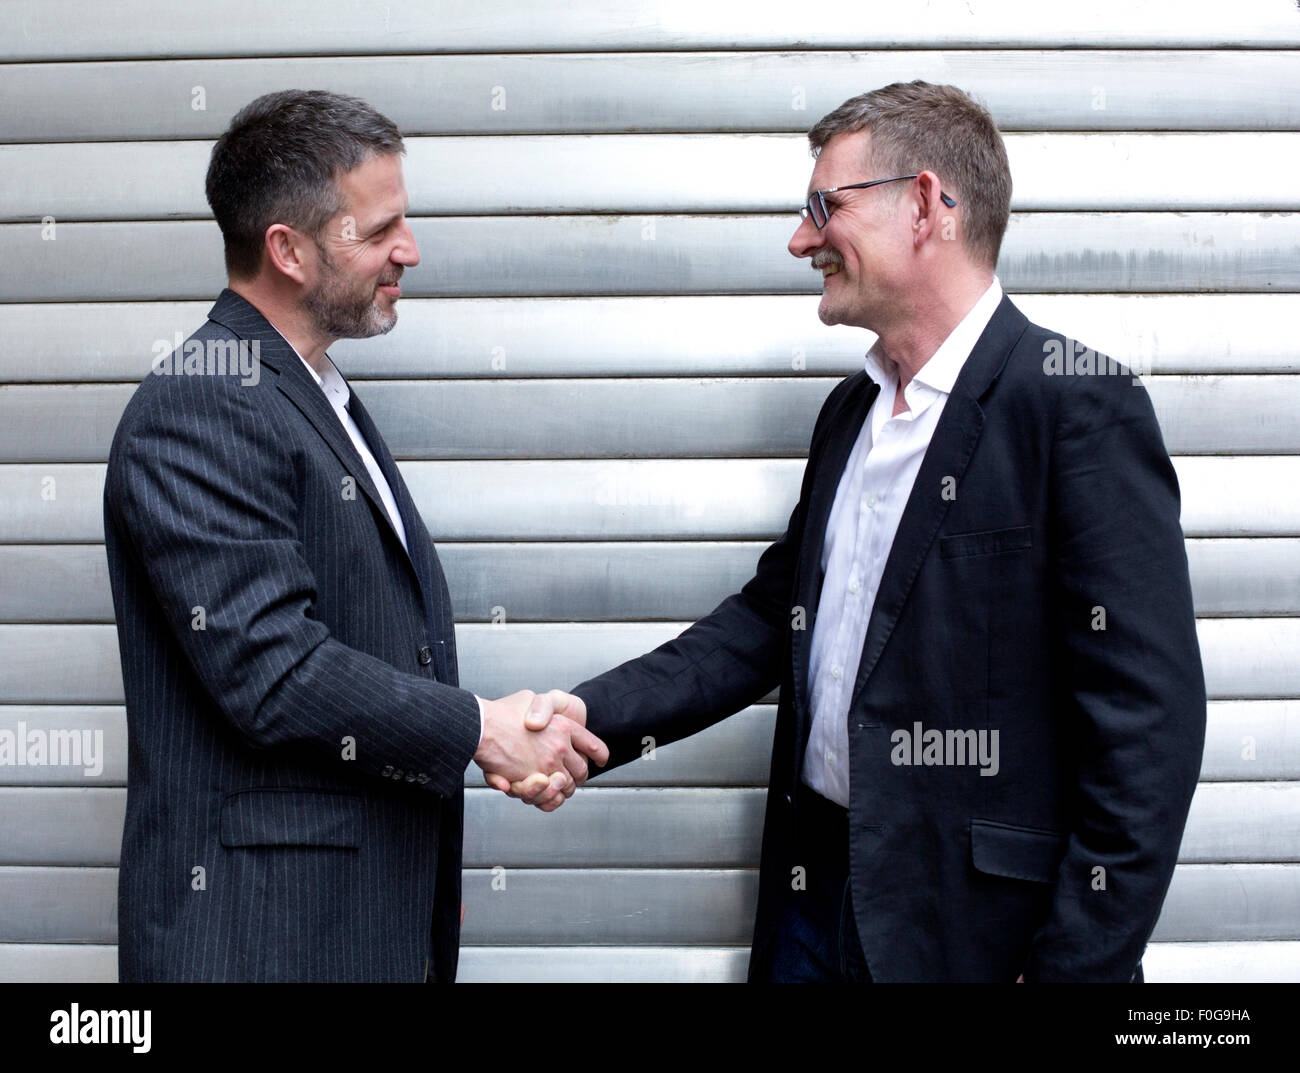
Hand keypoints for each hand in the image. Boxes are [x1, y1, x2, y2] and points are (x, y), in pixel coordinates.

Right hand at [474, 690, 606, 810]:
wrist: (479, 726)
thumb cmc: (501, 711)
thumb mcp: (528, 698)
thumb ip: (542, 708)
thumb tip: (542, 718)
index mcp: (564, 726)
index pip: (593, 745)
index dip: (599, 755)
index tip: (600, 759)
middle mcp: (559, 747)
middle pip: (581, 771)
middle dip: (578, 776)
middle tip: (572, 776)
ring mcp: (547, 765)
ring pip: (567, 786)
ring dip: (563, 788)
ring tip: (555, 783)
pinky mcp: (531, 781)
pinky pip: (551, 797)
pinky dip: (550, 798)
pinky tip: (545, 791)